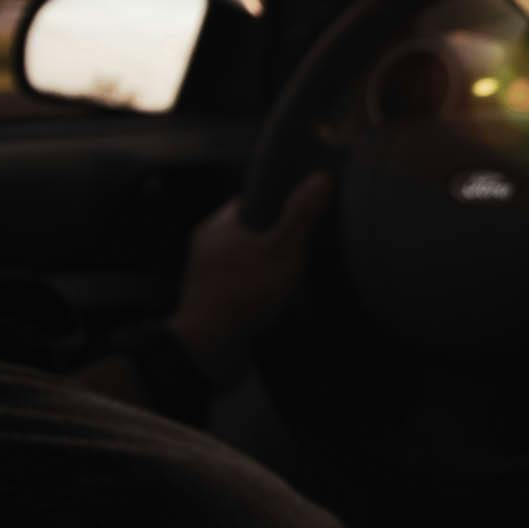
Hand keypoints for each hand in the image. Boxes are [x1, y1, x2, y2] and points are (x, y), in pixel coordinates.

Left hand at [164, 175, 330, 387]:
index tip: (301, 206)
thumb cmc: (244, 291)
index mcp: (217, 226)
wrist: (210, 349)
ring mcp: (207, 278)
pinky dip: (258, 289)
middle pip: (249, 231)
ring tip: (296, 270)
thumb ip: (301, 214)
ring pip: (245, 261)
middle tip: (306, 241)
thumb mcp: (281, 249)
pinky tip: (278, 298)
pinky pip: (241, 286)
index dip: (277, 200)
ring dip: (267, 266)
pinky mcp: (212, 304)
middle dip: (276, 235)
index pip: (249, 201)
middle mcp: (207, 248)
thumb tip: (320, 178)